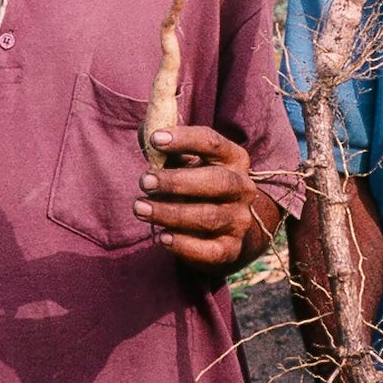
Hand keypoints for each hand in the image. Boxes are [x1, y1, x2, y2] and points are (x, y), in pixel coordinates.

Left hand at [136, 126, 276, 274]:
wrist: (222, 228)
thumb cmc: (194, 185)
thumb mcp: (184, 162)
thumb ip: (165, 148)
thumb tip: (145, 131)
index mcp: (234, 158)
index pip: (212, 143)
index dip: (184, 139)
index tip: (155, 139)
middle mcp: (242, 188)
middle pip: (217, 181)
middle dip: (177, 181)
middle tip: (145, 181)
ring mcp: (239, 220)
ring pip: (208, 217)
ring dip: (170, 213)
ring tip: (140, 208)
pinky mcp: (230, 248)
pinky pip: (210, 251)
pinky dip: (185, 245)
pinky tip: (163, 237)